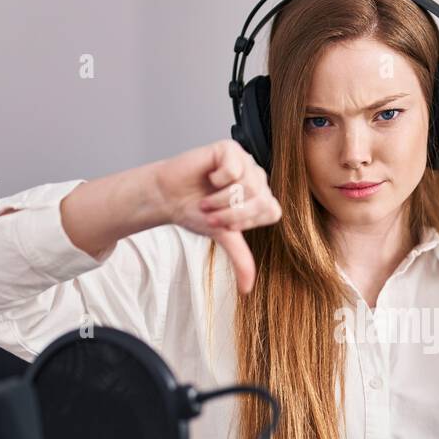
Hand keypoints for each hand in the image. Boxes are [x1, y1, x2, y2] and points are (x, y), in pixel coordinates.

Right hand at [155, 139, 279, 293]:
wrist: (167, 197)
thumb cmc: (195, 211)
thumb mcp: (222, 236)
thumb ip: (240, 258)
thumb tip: (248, 289)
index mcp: (261, 198)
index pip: (271, 212)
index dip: (245, 221)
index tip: (225, 223)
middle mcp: (257, 178)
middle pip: (261, 200)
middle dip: (232, 214)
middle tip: (211, 215)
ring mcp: (245, 162)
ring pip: (248, 186)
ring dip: (221, 199)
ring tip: (206, 199)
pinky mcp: (230, 149)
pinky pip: (235, 169)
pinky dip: (217, 180)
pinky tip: (208, 177)